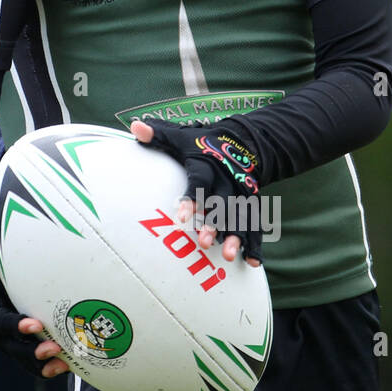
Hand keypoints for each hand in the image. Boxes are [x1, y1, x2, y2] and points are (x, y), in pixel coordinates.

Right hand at [0, 236, 67, 378]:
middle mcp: (0, 336)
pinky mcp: (23, 350)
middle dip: (35, 351)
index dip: (18, 326)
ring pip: (27, 362)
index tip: (36, 325)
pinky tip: (68, 366)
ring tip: (63, 364)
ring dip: (45, 365)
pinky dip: (50, 368)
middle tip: (54, 348)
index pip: (3, 323)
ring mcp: (12, 345)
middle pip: (17, 349)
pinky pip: (36, 364)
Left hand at [130, 118, 263, 266]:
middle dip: (214, 223)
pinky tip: (253, 264)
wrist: (241, 141)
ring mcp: (240, 195)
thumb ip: (158, 134)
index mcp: (208, 165)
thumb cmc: (201, 143)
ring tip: (227, 256)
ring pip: (240, 217)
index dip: (191, 199)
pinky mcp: (249, 204)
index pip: (199, 182)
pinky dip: (256, 245)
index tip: (180, 216)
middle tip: (203, 242)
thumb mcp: (180, 136)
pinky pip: (254, 225)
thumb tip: (135, 126)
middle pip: (222, 204)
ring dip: (236, 237)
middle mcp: (227, 181)